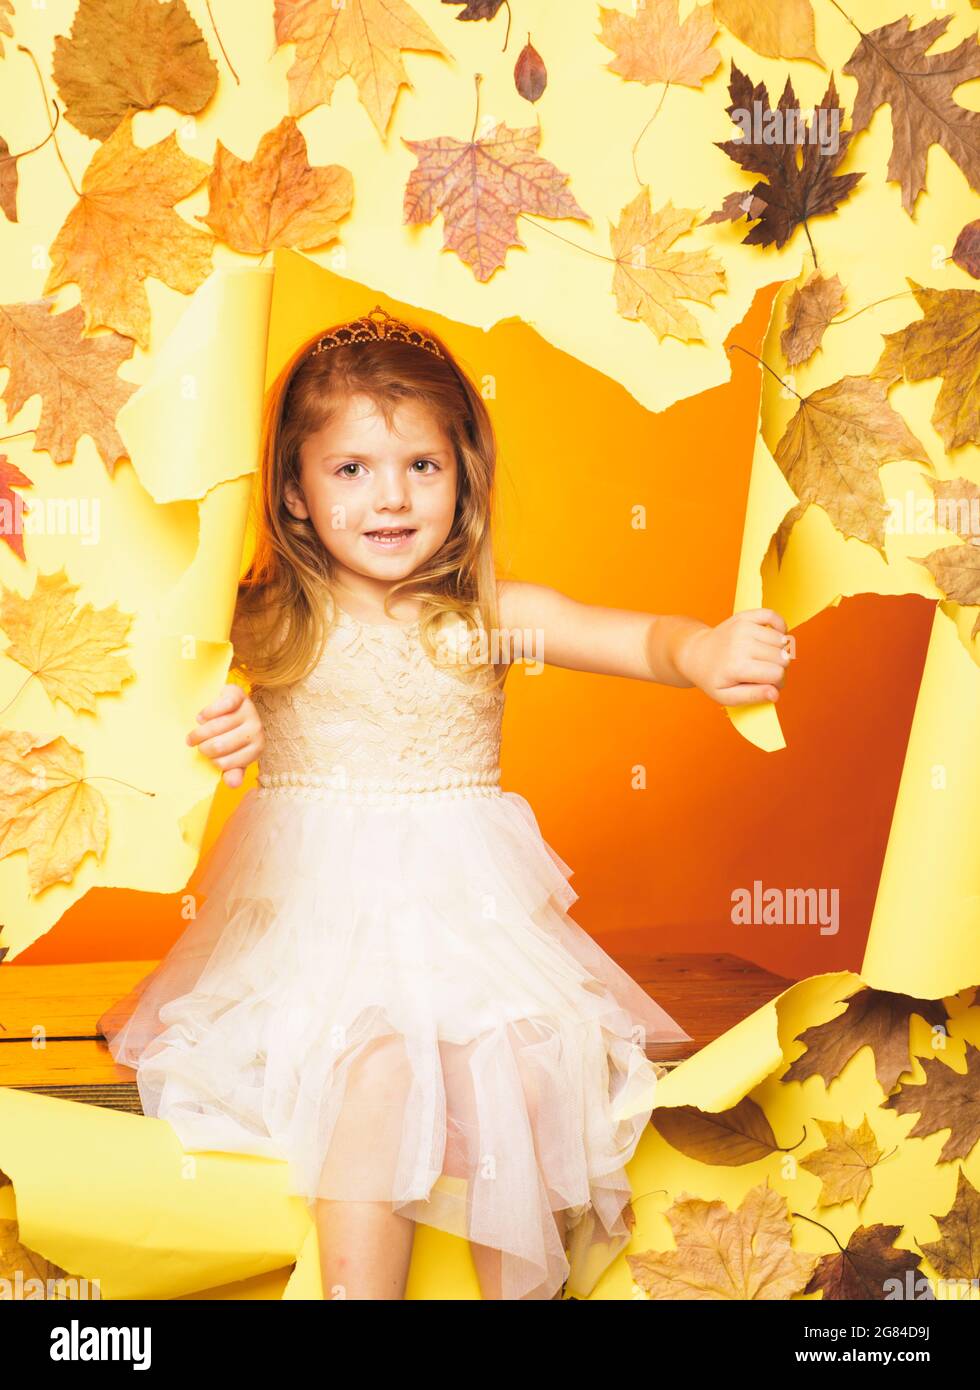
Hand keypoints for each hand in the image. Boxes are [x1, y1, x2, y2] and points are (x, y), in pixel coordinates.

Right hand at [186, 683, 264, 788]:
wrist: (235, 706)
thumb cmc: (232, 734)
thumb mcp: (234, 754)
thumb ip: (233, 770)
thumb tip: (233, 784)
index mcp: (257, 749)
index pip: (224, 764)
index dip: (211, 761)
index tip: (209, 756)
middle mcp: (256, 730)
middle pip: (217, 746)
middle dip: (202, 746)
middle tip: (196, 743)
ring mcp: (249, 711)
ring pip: (215, 727)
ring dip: (199, 731)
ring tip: (196, 732)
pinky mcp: (238, 695)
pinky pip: (220, 706)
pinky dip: (206, 713)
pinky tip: (202, 717)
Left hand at [675, 608, 792, 706]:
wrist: (696, 654)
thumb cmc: (712, 677)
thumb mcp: (726, 696)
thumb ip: (752, 697)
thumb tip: (775, 693)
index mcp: (737, 666)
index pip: (777, 674)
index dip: (778, 683)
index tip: (769, 685)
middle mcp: (741, 644)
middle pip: (783, 657)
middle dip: (779, 668)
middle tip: (765, 672)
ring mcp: (743, 628)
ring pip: (782, 640)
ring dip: (779, 650)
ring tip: (765, 657)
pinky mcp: (744, 617)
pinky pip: (773, 615)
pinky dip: (779, 626)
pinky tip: (774, 636)